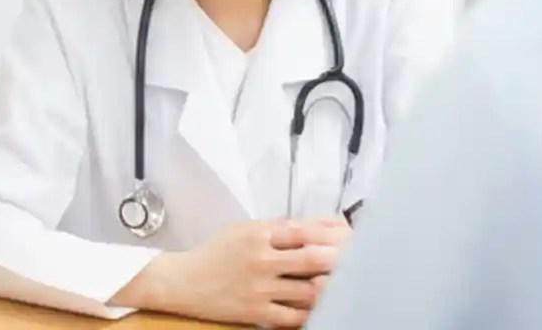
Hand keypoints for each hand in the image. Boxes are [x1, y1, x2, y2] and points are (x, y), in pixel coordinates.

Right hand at [113, 218, 350, 327]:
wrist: (182, 281)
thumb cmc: (217, 252)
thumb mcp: (246, 229)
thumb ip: (283, 226)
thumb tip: (325, 224)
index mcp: (259, 234)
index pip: (305, 231)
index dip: (334, 235)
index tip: (353, 239)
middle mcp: (261, 259)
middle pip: (313, 259)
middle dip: (340, 261)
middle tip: (360, 262)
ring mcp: (259, 288)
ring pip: (308, 291)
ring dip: (330, 289)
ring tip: (346, 286)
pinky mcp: (255, 313)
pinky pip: (293, 317)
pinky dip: (311, 314)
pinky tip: (323, 309)